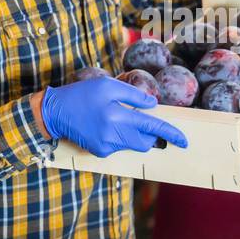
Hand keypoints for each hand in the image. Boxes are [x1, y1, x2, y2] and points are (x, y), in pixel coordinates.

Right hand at [40, 78, 187, 157]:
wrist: (55, 112)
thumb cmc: (82, 95)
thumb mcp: (108, 86)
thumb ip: (134, 95)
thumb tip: (153, 106)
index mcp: (119, 117)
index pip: (153, 128)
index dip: (171, 134)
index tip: (184, 141)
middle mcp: (114, 136)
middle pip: (146, 142)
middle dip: (150, 133)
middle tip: (138, 117)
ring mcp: (106, 147)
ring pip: (133, 144)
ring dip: (133, 133)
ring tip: (115, 118)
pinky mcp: (99, 152)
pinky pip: (119, 147)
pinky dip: (120, 137)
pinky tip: (104, 126)